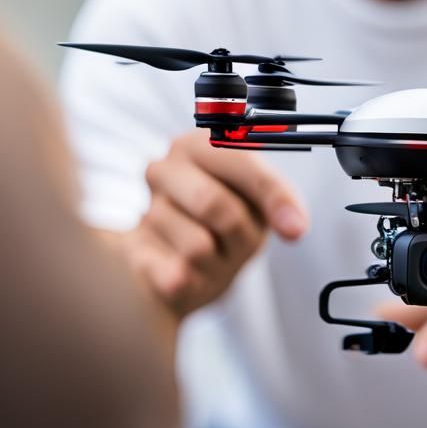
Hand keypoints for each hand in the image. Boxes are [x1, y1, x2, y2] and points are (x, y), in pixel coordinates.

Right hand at [118, 130, 308, 317]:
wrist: (183, 262)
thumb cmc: (229, 220)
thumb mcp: (258, 201)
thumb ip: (278, 201)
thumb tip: (294, 227)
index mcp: (200, 144)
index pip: (242, 164)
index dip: (274, 198)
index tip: (295, 230)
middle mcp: (164, 169)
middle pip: (214, 205)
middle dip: (241, 235)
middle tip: (243, 245)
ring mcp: (144, 209)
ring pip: (197, 248)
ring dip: (219, 263)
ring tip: (216, 256)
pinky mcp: (131, 251)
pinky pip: (170, 275)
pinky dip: (189, 283)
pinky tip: (188, 279)